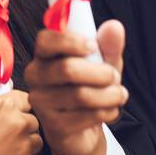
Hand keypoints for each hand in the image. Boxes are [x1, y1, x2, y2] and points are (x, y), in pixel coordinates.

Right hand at [0, 89, 42, 154]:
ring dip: (25, 145)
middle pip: (32, 121)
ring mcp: (24, 146)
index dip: (19, 107)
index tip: (17, 111)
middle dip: (21, 127)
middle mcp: (17, 124)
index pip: (25, 99)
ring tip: (5, 151)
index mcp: (3, 107)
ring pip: (37, 141)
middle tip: (5, 136)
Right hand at [24, 21, 128, 154]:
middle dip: (100, 73)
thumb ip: (108, 45)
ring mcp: (41, 102)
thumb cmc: (90, 87)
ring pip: (80, 95)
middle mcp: (35, 76)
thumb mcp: (103, 63)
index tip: (93, 46)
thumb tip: (114, 27)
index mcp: (44, 54)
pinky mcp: (53, 125)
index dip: (70, 42)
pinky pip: (84, 116)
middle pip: (67, 69)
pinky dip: (106, 112)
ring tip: (120, 94)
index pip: (46, 40)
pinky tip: (110, 110)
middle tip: (115, 76)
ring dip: (109, 95)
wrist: (83, 127)